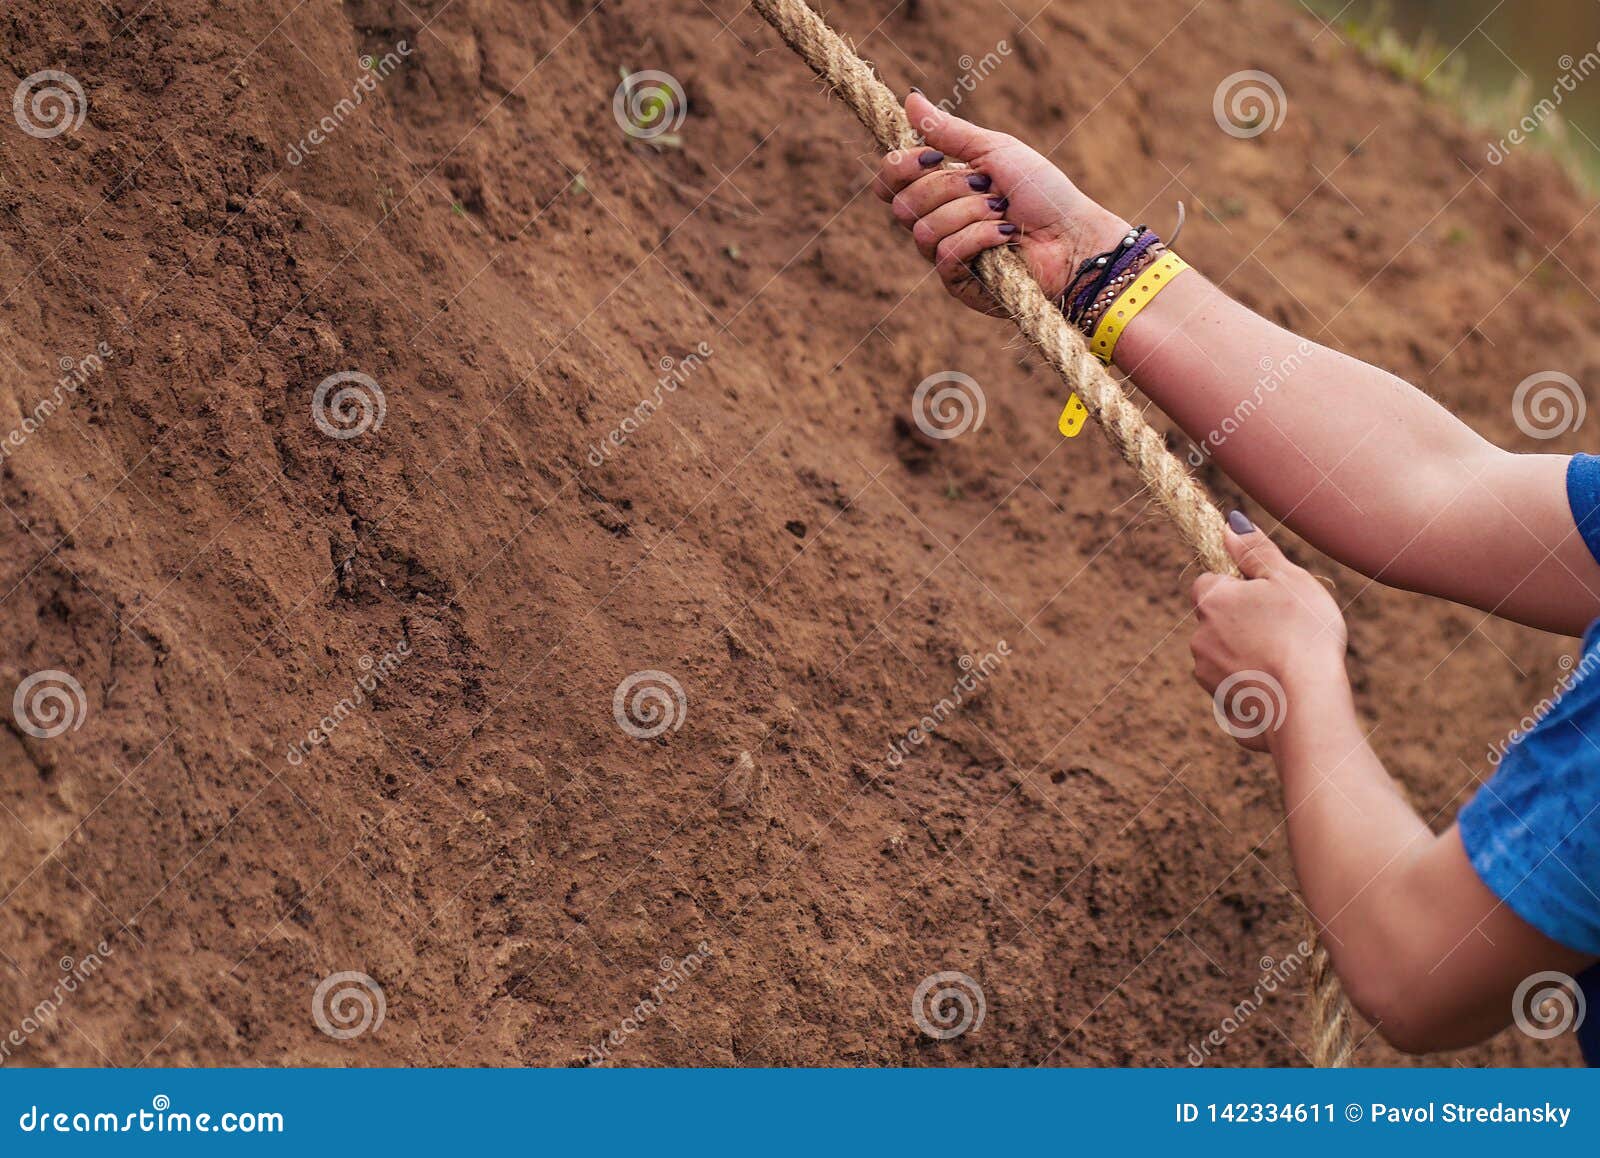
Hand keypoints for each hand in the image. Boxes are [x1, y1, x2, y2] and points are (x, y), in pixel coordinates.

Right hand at [872, 92, 1130, 315]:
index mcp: (939, 189)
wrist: (1074, 234)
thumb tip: (910, 98)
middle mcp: (936, 222)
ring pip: (924, 230)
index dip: (899, 168)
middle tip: (987, 185)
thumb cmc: (1042, 192)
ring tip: (1003, 211)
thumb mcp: (994, 150)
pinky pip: (946, 254)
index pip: (889, 183)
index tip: (932, 156)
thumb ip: (949, 132)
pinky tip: (1007, 235)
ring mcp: (945, 255)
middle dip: (948, 188)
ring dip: (971, 214)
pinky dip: (981, 237)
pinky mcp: (958, 283)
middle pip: (903, 205)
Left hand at [1189, 514, 1348, 750]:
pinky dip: (1253, 683)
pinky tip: (1280, 686)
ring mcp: (1207, 673)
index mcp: (1211, 601)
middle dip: (1244, 621)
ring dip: (1248, 653)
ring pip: (1226, 653)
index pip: (1209, 582)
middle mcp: (1199, 637)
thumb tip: (1231, 525)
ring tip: (1286, 660)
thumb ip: (1255, 551)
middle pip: (1218, 620)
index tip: (1267, 597)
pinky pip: (1235, 685)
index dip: (1238, 586)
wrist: (1305, 704)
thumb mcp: (1287, 579)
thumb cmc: (1302, 634)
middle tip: (1285, 629)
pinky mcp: (1220, 703)